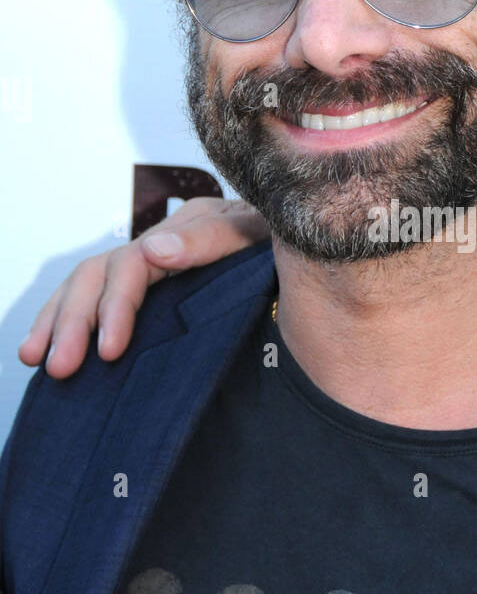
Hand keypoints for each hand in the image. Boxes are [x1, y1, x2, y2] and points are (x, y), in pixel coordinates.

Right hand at [18, 198, 269, 378]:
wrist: (318, 260)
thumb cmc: (294, 254)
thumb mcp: (262, 240)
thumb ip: (212, 242)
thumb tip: (153, 250)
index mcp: (193, 226)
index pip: (136, 263)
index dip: (117, 306)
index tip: (109, 348)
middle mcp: (167, 241)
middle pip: (103, 273)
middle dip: (77, 321)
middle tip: (64, 367)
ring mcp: (157, 264)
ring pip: (90, 283)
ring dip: (61, 321)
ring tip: (39, 361)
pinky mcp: (154, 291)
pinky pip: (97, 298)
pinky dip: (65, 319)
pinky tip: (42, 349)